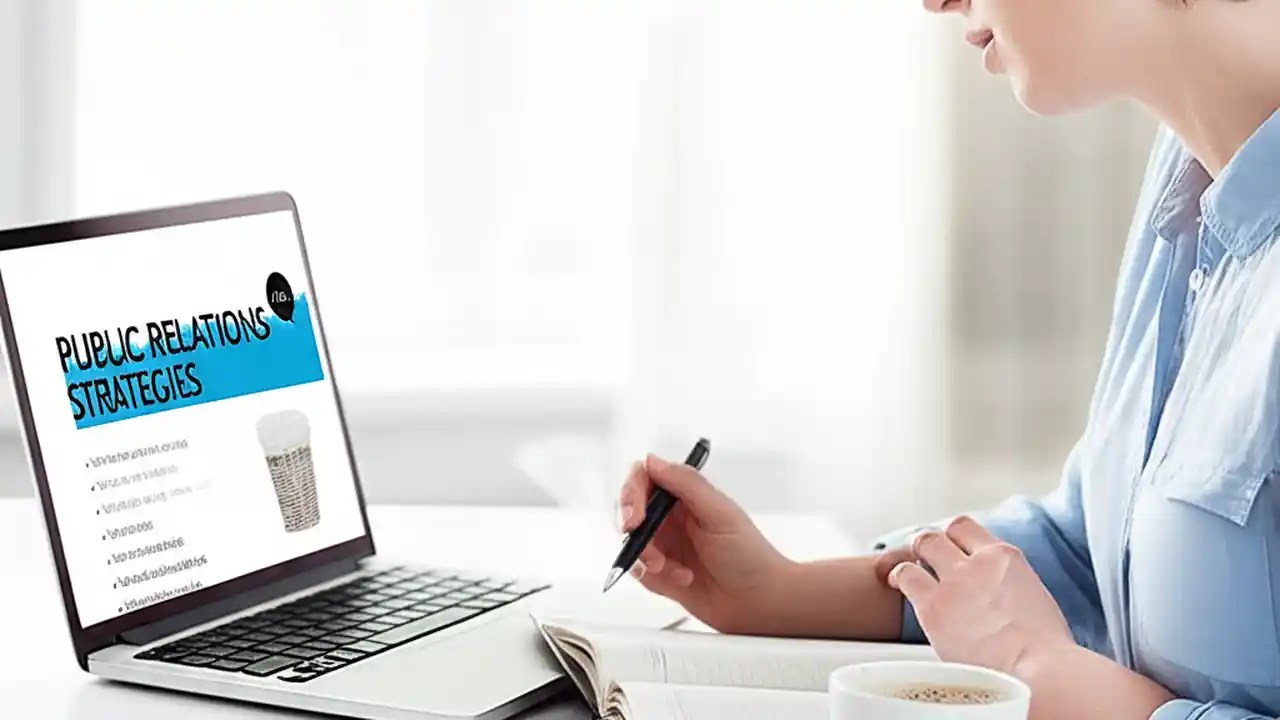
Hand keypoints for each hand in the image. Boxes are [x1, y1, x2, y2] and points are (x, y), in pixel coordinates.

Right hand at [617, 454, 791, 633]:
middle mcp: (673, 518)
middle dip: (632, 528)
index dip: (632, 494)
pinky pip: (641, 572)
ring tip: (669, 568)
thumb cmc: (751, 557)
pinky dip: (655, 578)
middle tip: (643, 542)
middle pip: (631, 510)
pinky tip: (682, 579)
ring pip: (633, 543)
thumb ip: (688, 484)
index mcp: (687, 496)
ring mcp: (667, 546)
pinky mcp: (663, 574)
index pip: (645, 479)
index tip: (635, 516)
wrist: (760, 603)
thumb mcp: (721, 514)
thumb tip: (655, 461)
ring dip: (647, 557)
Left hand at [887, 515, 1075, 675]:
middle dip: (931, 544)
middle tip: (925, 560)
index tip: (949, 550)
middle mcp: (979, 563)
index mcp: (1007, 559)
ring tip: (907, 570)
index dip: (954, 538)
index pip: (968, 529)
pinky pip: (905, 576)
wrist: (1040, 673)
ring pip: (922, 543)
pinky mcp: (933, 607)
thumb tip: (1001, 600)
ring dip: (913, 556)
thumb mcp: (1034, 601)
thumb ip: (1010, 589)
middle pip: (941, 533)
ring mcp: (955, 582)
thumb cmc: (1046, 652)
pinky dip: (898, 576)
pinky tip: (896, 584)